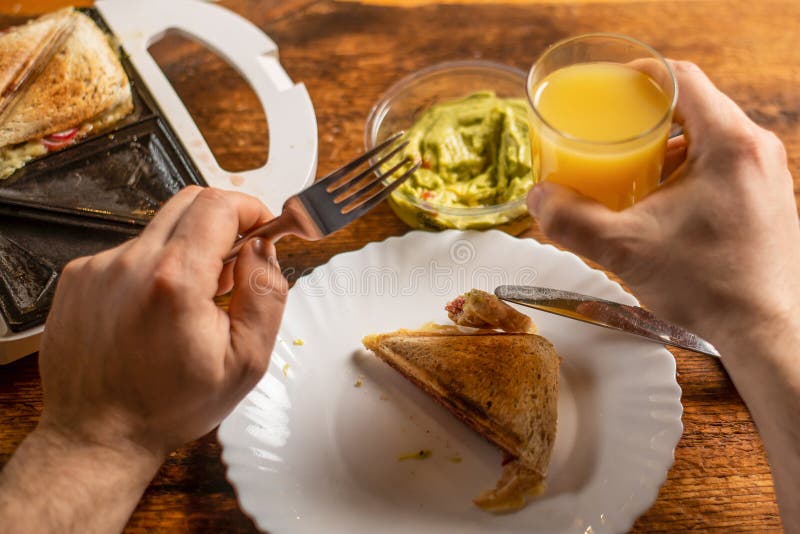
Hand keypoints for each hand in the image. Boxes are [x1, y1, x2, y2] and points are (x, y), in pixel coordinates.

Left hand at [39, 186, 287, 457]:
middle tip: (231, 267)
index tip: (260, 228)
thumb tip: (263, 250)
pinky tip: (153, 312)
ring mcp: (98, 268)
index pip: (218, 205)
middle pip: (188, 203)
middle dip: (222, 224)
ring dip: (185, 252)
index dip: (249, 209)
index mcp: (176, 281)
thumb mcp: (245, 361)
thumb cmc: (168, 405)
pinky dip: (151, 269)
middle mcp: (131, 265)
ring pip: (159, 230)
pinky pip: (129, 252)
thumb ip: (265, 295)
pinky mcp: (79, 278)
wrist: (97, 434)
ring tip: (188, 303)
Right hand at [527, 60, 799, 346]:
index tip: (611, 89)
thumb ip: (572, 221)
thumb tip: (538, 198)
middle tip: (613, 132)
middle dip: (649, 115)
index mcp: (728, 144)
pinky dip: (689, 168)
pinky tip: (663, 198)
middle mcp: (756, 150)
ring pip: (710, 136)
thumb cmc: (707, 285)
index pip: (684, 81)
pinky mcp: (766, 198)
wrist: (760, 329)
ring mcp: (766, 174)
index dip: (641, 78)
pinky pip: (724, 163)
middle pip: (697, 106)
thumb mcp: (624, 249)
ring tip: (632, 167)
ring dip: (669, 145)